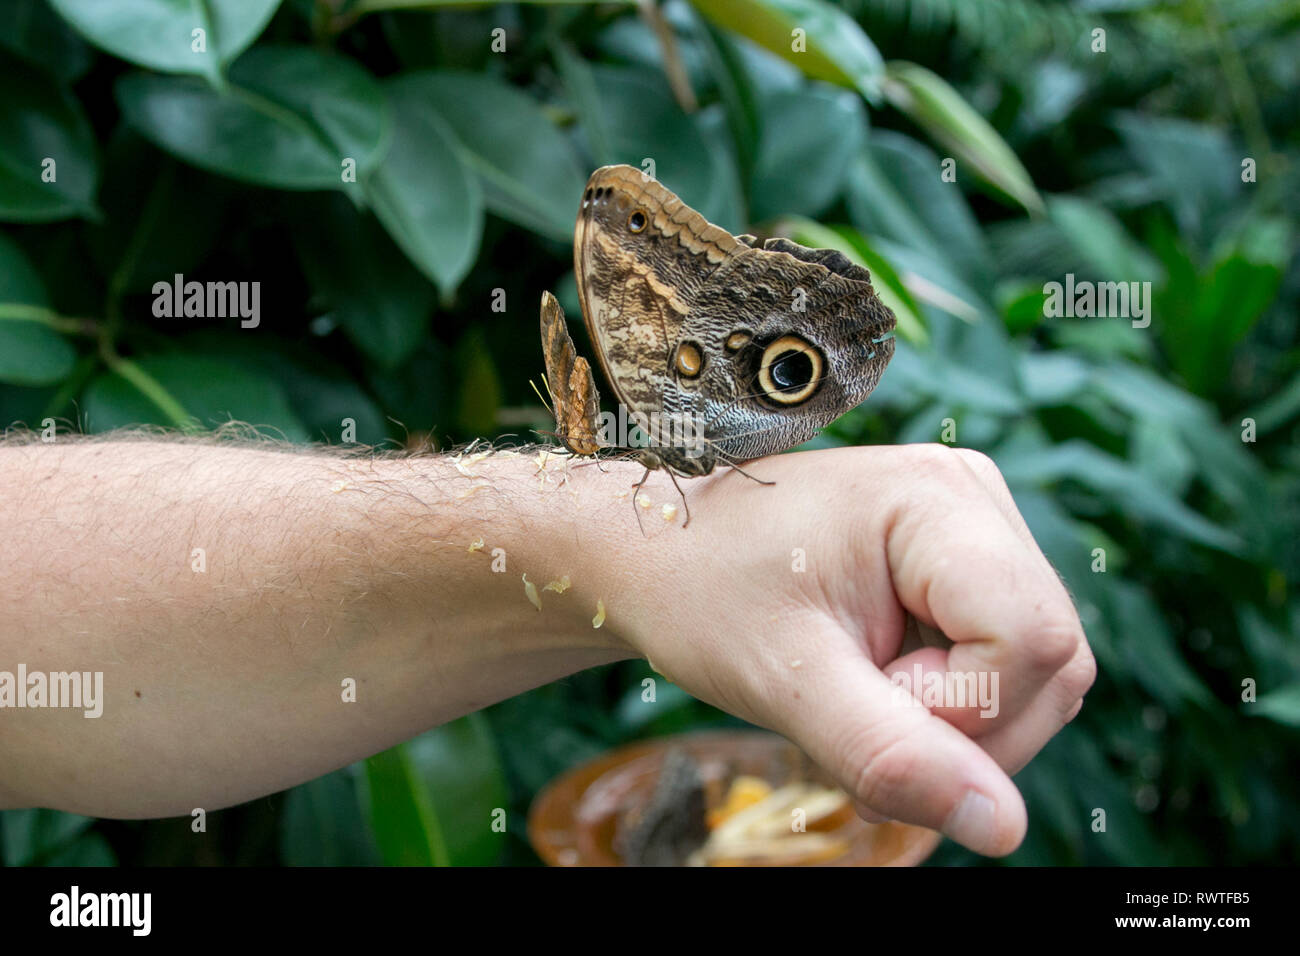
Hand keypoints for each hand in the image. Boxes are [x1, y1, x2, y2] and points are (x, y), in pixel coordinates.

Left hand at [582, 444, 1096, 856]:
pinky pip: (1003, 656)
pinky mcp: (961, 557)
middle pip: (1048, 660)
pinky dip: (949, 700)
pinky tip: (877, 688)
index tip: (859, 697)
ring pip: (1035, 669)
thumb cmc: (703, 596)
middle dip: (960, 726)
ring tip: (856, 702)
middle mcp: (972, 498)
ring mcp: (973, 524)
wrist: (657, 553)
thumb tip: (1005, 826)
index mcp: (935, 499)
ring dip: (954, 721)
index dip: (960, 709)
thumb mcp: (786, 683)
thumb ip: (893, 753)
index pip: (1031, 641)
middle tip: (850, 712)